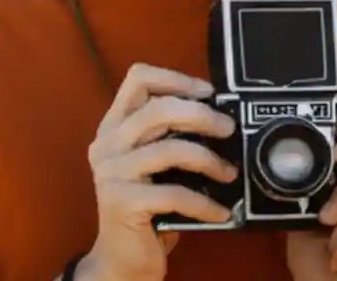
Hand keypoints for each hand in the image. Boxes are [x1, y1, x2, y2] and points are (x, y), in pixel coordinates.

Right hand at [77, 63, 237, 280]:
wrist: (121, 257)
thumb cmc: (146, 206)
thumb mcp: (153, 164)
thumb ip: (170, 136)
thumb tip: (220, 118)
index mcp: (113, 126)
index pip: (138, 79)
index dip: (176, 79)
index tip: (207, 93)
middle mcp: (107, 144)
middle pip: (158, 109)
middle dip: (202, 116)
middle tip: (228, 129)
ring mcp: (112, 173)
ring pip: (170, 149)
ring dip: (209, 160)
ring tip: (229, 173)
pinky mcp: (123, 202)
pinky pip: (175, 193)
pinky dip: (205, 203)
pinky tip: (220, 212)